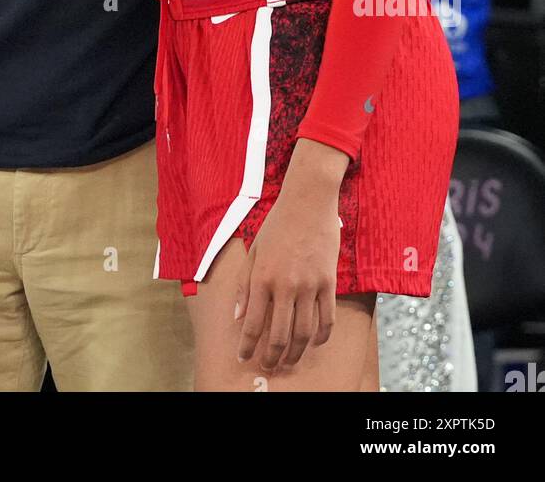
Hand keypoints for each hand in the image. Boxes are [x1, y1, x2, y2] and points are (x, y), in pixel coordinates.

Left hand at [235, 190, 337, 373]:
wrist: (308, 202)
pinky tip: (314, 343)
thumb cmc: (277, 224)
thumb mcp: (254, 250)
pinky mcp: (328, 282)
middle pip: (279, 335)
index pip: (253, 323)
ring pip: (303, 333)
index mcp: (262, 277)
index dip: (248, 346)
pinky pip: (326, 318)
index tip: (244, 357)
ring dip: (295, 353)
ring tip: (289, 360)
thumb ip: (245, 285)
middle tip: (268, 366)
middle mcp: (285, 285)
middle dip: (271, 356)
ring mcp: (309, 285)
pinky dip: (321, 337)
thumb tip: (238, 316)